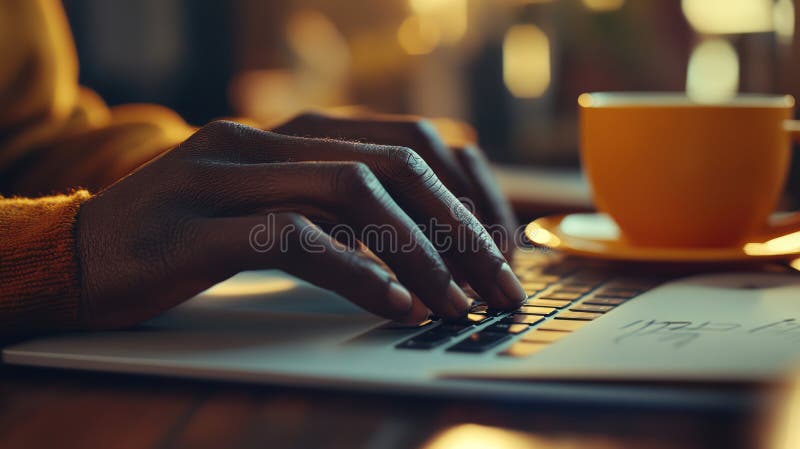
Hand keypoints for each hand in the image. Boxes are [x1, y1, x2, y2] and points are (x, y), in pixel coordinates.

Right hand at [76, 121, 525, 328]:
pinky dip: (356, 271)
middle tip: (498, 285)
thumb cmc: (180, 241)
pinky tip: (394, 304)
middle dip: (461, 228)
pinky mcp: (201, 225)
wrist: (75, 257)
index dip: (467, 193)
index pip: (408, 141)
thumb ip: (331, 207)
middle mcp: (265, 139)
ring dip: (421, 253)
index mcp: (289, 132)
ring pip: (355, 194)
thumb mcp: (268, 209)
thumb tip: (419, 237)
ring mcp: (229, 175)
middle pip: (395, 166)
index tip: (498, 247)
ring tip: (457, 303)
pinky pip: (296, 238)